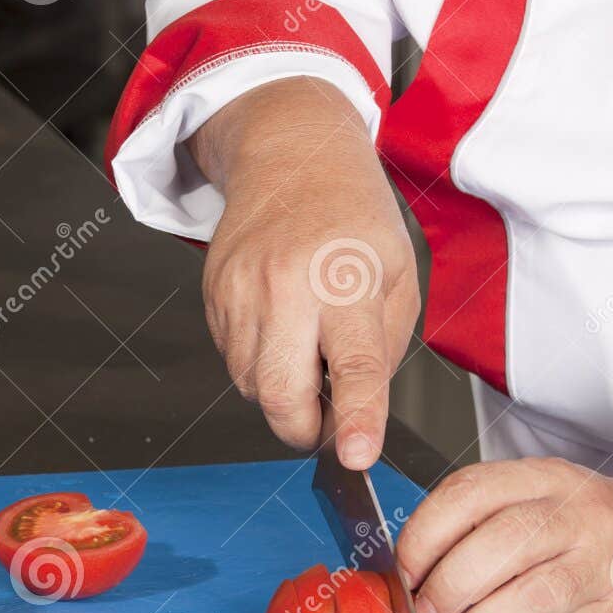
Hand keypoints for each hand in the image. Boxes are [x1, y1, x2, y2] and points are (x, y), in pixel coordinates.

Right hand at [189, 77, 418, 468]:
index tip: (355, 457)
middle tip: (325, 423)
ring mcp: (241, 292)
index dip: (355, 418)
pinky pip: (232, 360)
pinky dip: (259, 362)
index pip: (354, 365)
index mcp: (346, 282)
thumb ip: (383, 349)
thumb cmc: (353, 217)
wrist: (289, 155)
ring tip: (306, 346)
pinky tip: (280, 324)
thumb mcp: (399, 274)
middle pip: (279, 395)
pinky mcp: (213, 296)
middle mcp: (286, 288)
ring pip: (250, 387)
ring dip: (281, 392)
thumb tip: (353, 412)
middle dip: (302, 430)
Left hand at [395, 433, 612, 612]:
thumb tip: (408, 578)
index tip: (404, 571)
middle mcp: (581, 515)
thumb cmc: (579, 526)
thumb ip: (472, 525)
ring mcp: (606, 567)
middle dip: (448, 587)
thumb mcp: (531, 496)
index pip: (471, 493)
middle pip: (503, 546)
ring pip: (532, 600)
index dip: (425, 537)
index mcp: (545, 478)